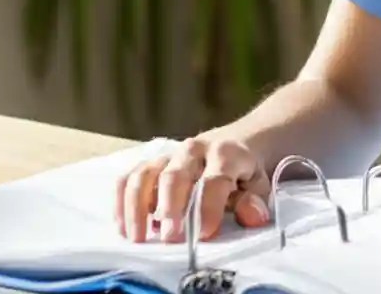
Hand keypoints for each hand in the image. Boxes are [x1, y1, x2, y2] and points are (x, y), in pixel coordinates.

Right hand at [114, 137, 271, 243]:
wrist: (236, 141)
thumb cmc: (245, 172)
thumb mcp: (258, 185)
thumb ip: (253, 201)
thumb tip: (253, 216)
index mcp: (225, 154)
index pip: (214, 180)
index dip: (209, 207)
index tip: (205, 233)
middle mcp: (193, 150)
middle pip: (175, 176)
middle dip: (170, 209)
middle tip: (169, 239)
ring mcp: (169, 155)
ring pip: (145, 175)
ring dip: (138, 207)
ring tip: (138, 237)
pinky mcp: (152, 162)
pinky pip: (129, 177)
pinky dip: (122, 201)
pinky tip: (123, 226)